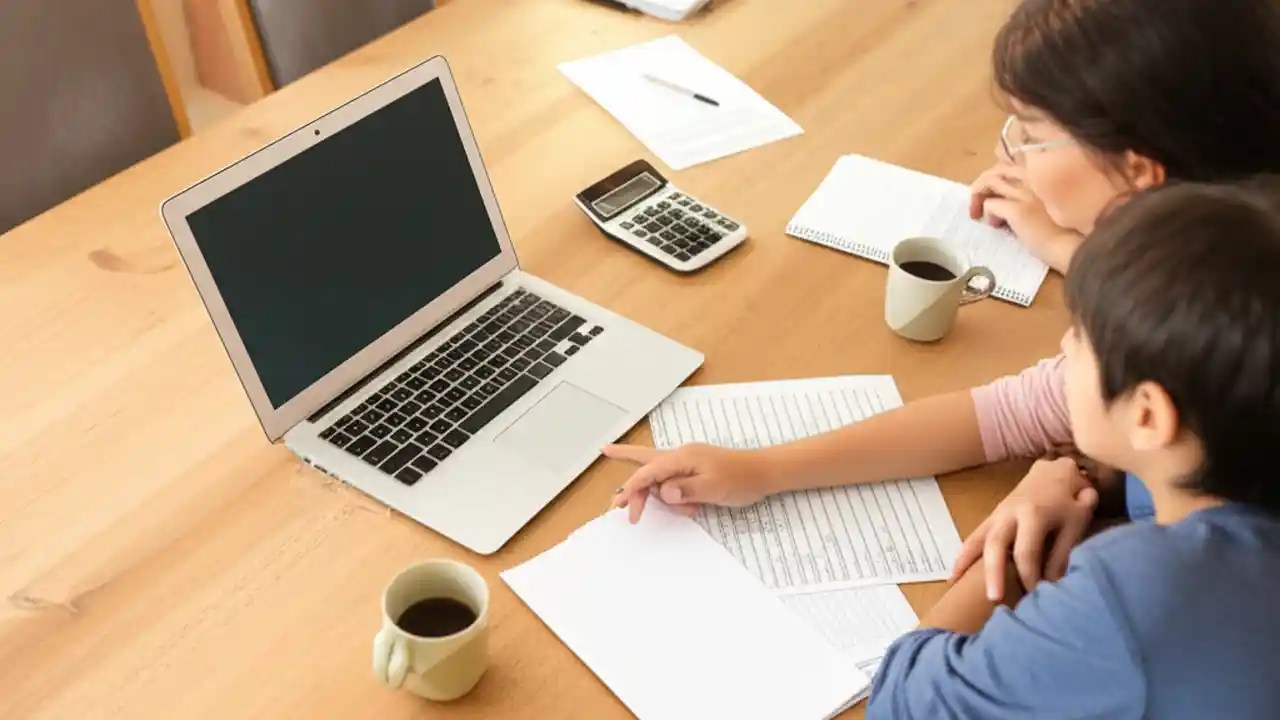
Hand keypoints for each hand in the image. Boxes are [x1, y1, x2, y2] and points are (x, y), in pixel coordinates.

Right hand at [603, 443, 771, 523]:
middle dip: (629, 482)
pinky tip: (693, 506)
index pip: (648, 472)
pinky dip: (676, 497)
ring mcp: (687, 463)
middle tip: (614, 502)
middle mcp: (680, 456)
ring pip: (660, 479)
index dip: (634, 491)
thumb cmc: (741, 479)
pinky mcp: (693, 471)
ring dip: (666, 498)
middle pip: (644, 466)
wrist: (763, 473)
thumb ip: (686, 489)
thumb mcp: (713, 487)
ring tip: (693, 510)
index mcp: (682, 457)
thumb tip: (662, 492)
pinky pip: (674, 483)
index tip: (628, 512)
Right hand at [950, 457, 1098, 600]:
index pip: (1027, 551)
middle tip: (993, 598)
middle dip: (993, 573)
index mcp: (1033, 514)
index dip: (1029, 576)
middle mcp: (1009, 514)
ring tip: (955, 585)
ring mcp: (997, 514)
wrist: (1054, 470)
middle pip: (995, 545)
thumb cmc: (1068, 498)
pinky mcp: (992, 517)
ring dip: (966, 562)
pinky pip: (974, 536)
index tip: (1034, 596)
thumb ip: (1064, 550)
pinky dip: (964, 555)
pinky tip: (954, 574)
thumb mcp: (1075, 522)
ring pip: (977, 538)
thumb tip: (1051, 583)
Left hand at [969, 163, 1081, 269]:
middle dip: (983, 184)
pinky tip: (994, 225)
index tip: (995, 192)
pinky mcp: (1018, 210)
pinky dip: (986, 213)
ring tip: (977, 214)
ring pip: (990, 181)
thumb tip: (1005, 198)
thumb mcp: (1049, 202)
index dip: (999, 176)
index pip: (1012, 163)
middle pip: (998, 169)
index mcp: (1044, 173)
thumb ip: (1031, 193)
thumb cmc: (1065, 229)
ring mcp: (1026, 192)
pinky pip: (990, 204)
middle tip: (977, 203)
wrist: (1075, 247)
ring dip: (978, 197)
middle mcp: (1036, 176)